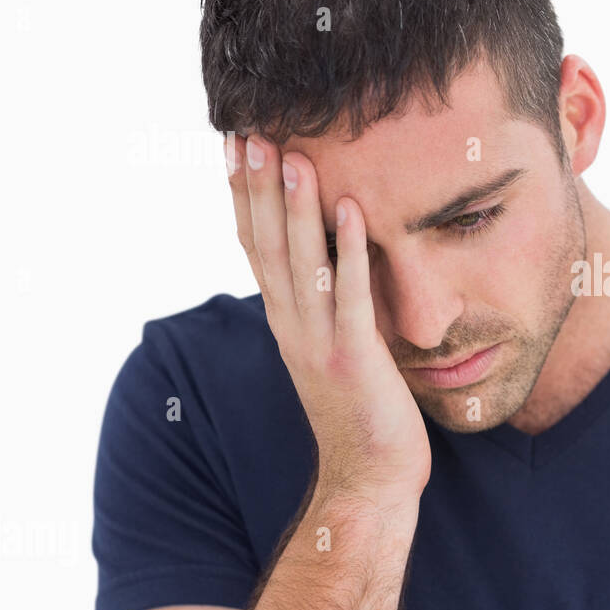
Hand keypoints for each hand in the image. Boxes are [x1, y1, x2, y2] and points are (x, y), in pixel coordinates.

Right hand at [225, 132, 430, 508]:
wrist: (371, 478)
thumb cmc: (361, 410)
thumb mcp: (331, 347)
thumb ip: (324, 305)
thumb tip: (328, 258)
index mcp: (285, 320)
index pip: (254, 246)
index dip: (244, 195)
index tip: (238, 143)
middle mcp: (292, 326)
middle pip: (266, 245)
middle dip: (257, 187)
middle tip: (250, 131)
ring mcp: (319, 342)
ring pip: (301, 263)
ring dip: (295, 208)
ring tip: (293, 154)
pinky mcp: (356, 357)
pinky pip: (351, 296)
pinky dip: (349, 251)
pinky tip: (352, 210)